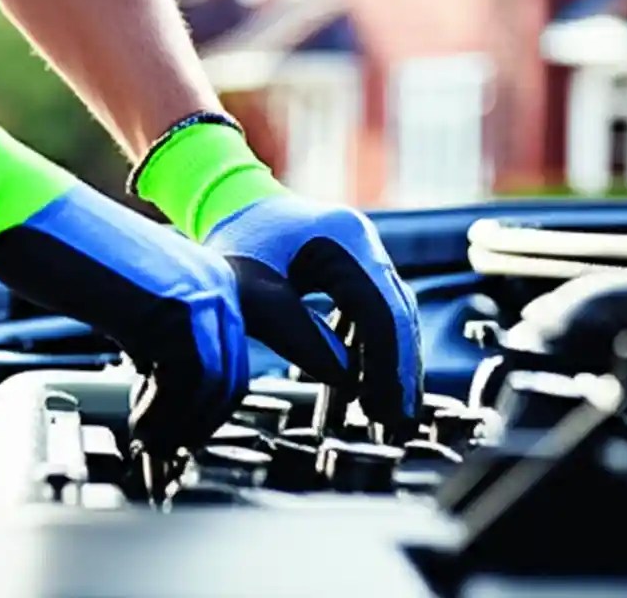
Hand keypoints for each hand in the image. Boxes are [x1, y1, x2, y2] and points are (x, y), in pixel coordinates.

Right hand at [0, 184, 248, 457]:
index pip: (234, 357)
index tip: (187, 433)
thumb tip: (167, 389)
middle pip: (231, 376)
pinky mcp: (169, 309)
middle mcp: (214, 281)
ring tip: (148, 439)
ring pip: (213, 385)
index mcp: (209, 276)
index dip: (214, 405)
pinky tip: (137, 422)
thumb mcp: (131, 296)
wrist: (31, 216)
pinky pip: (184, 381)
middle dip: (198, 423)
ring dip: (179, 424)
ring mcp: (198, 294)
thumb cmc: (65, 254)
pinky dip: (162, 414)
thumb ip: (159, 333)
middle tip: (166, 447)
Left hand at [206, 196, 421, 429]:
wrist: (227, 202)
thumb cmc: (232, 243)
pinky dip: (375, 348)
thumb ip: (296, 332)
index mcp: (345, 239)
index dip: (386, 363)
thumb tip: (345, 379)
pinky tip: (370, 384)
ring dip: (392, 363)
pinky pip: (375, 311)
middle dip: (399, 370)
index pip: (379, 309)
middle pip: (396, 313)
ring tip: (389, 413)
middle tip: (398, 422)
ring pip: (392, 314)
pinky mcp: (355, 265)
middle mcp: (364, 241)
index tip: (385, 407)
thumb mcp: (252, 291)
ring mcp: (364, 250)